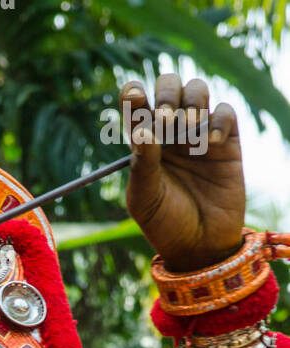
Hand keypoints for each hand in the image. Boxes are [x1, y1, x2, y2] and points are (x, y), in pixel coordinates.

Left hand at [120, 74, 244, 272]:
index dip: (134, 94)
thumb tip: (142, 129)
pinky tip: (211, 145)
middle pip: (169, 86)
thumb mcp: (144, 198)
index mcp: (144, 141)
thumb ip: (142, 164)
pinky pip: (225, 112)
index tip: (134, 96)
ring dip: (192, 102)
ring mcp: (199, 133)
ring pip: (198, 90)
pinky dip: (219, 121)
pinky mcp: (227, 141)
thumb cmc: (165, 224)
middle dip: (167, 93)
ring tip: (188, 131)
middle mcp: (170, 131)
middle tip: (165, 119)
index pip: (136, 104)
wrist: (199, 247)